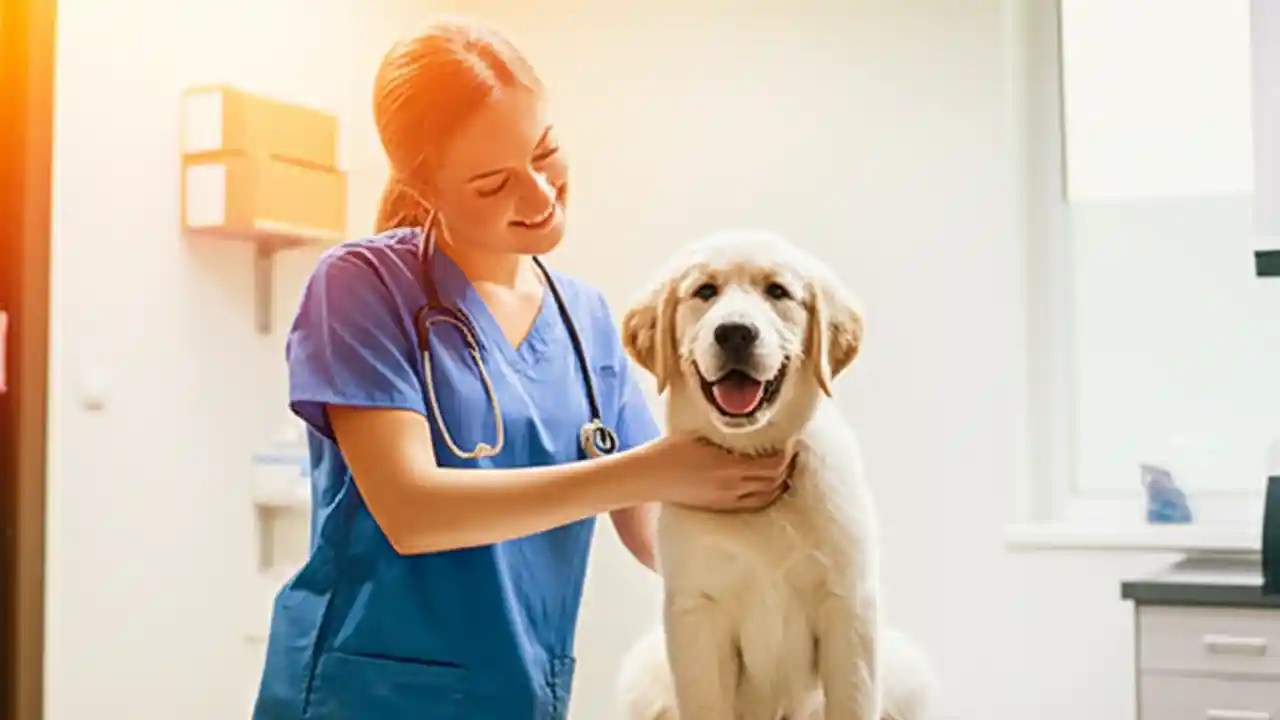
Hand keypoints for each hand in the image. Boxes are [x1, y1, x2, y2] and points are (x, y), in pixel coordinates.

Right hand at [642, 433, 795, 511]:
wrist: (649, 477)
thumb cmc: (669, 451)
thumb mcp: (701, 436)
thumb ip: (726, 436)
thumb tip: (747, 430)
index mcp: (728, 466)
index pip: (772, 465)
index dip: (787, 455)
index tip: (791, 442)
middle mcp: (731, 487)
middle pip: (775, 482)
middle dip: (788, 468)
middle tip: (792, 454)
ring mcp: (727, 500)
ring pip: (767, 496)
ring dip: (780, 483)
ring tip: (785, 470)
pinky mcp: (720, 507)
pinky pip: (754, 505)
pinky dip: (767, 495)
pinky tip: (768, 487)